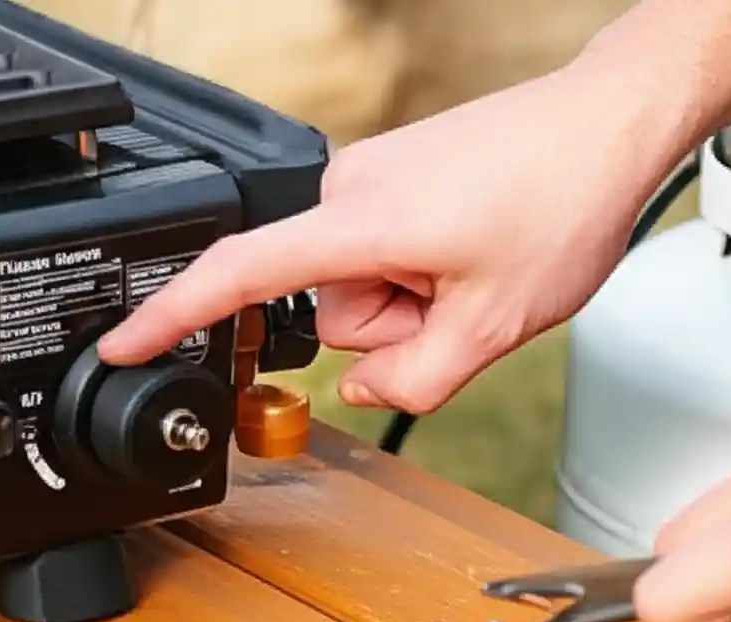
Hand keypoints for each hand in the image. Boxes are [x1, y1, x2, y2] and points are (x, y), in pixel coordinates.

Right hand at [96, 55, 697, 412]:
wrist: (605, 123)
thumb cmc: (561, 200)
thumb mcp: (493, 324)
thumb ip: (412, 381)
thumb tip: (358, 390)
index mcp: (357, 223)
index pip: (237, 275)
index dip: (171, 317)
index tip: (124, 344)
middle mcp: (347, 191)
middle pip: (331, 309)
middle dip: (393, 325)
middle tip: (464, 300)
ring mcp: (369, 179)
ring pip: (360, 285)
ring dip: (412, 299)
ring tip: (475, 267)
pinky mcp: (391, 177)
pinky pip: (380, 251)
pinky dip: (419, 269)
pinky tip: (472, 248)